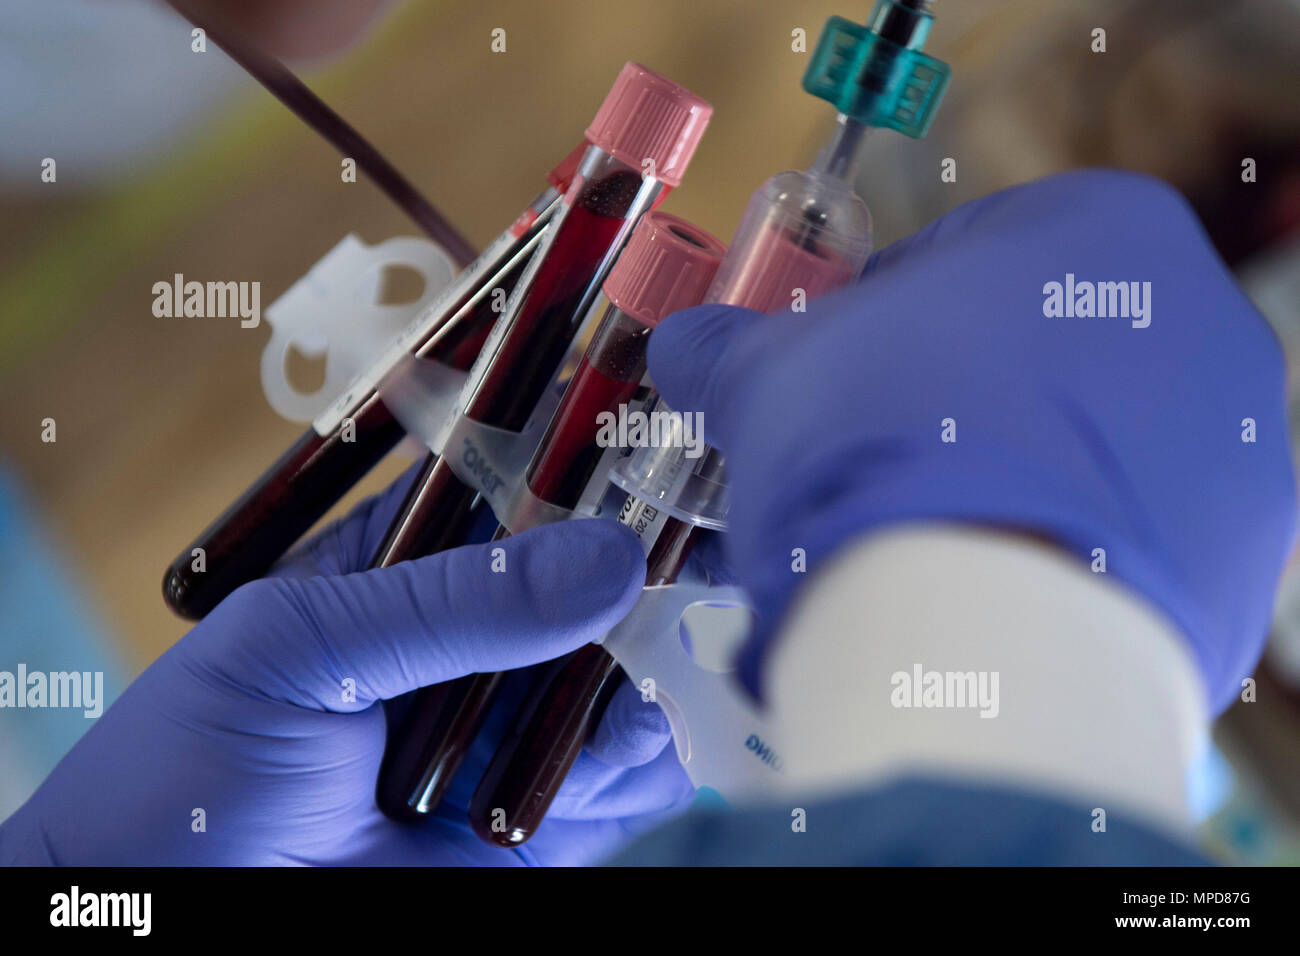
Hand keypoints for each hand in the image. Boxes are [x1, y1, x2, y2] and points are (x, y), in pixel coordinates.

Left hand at [0, 470, 693, 864]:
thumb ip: (449, 602)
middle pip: (594, 575)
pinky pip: (632, 775)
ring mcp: (510, 726)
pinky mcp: (541, 819)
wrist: (174, 926)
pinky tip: (614, 758)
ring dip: (647, 671)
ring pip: (629, 671)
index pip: (516, 485)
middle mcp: (472, 637)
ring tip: (621, 696)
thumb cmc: (182, 774)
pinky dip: (646, 758)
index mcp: (404, 564)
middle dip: (650, 564)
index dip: (588, 460)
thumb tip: (606, 557)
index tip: (662, 439)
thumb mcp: (298, 652)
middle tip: (703, 557)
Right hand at [648, 169, 1296, 711]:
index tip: (832, 382)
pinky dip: (1053, 555)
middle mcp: (1199, 321)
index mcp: (1099, 228)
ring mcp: (1231, 449)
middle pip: (1028, 356)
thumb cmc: (877, 455)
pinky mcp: (1235, 560)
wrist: (978, 632)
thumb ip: (728, 347)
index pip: (956, 258)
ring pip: (1077, 453)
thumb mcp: (770, 378)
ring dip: (994, 483)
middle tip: (866, 467)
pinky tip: (979, 589)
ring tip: (913, 544)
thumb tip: (687, 345)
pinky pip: (1119, 542)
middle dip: (939, 406)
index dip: (871, 321)